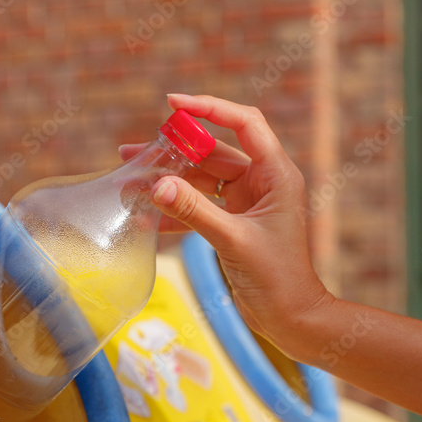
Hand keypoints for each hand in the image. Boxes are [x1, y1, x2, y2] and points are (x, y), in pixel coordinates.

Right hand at [118, 93, 333, 358]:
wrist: (292, 318)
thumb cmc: (277, 279)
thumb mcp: (233, 240)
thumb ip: (195, 211)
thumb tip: (157, 186)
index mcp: (276, 174)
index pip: (244, 122)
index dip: (209, 107)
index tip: (172, 103)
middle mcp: (263, 181)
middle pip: (214, 151)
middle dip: (174, 152)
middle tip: (132, 153)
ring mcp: (249, 202)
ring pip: (203, 180)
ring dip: (169, 182)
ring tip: (129, 183)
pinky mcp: (236, 223)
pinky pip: (202, 205)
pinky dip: (177, 208)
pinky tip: (146, 214)